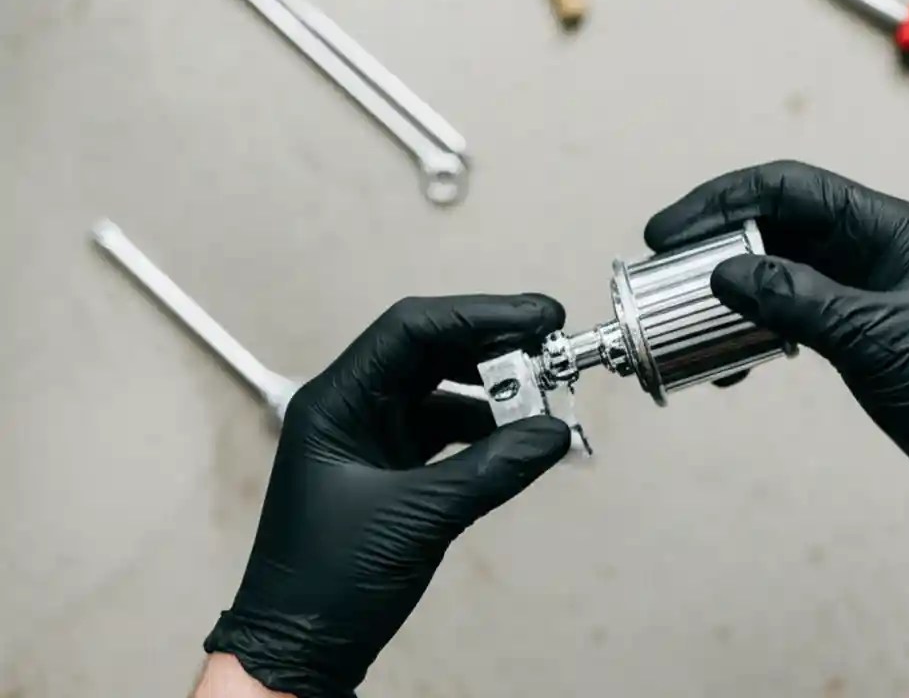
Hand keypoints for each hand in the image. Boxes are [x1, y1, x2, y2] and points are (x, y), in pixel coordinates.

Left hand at [204, 295, 570, 696]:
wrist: (298, 651)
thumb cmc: (325, 584)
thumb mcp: (417, 518)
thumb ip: (491, 469)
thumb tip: (552, 433)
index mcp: (335, 403)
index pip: (411, 330)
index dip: (479, 315)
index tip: (536, 317)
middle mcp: (350, 410)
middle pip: (429, 352)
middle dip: (493, 346)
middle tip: (550, 343)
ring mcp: (370, 440)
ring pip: (441, 390)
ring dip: (492, 389)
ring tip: (543, 394)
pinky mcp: (390, 471)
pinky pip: (446, 431)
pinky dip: (485, 429)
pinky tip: (519, 436)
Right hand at [646, 161, 908, 507]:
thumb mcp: (875, 338)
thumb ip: (797, 300)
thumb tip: (724, 273)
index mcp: (884, 227)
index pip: (789, 188)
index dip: (723, 199)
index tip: (671, 229)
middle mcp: (865, 245)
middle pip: (772, 222)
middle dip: (714, 241)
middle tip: (662, 267)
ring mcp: (853, 284)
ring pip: (771, 267)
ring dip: (727, 288)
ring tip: (682, 313)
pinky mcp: (845, 323)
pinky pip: (782, 310)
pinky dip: (750, 329)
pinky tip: (727, 364)